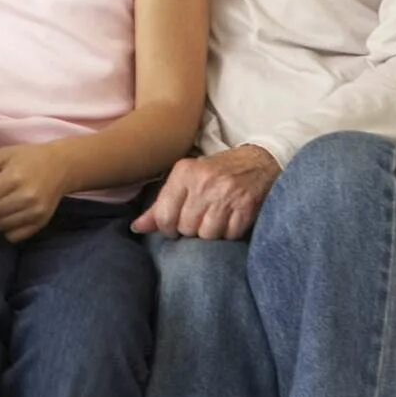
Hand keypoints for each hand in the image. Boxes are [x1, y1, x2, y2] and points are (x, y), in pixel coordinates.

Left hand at [0, 143, 71, 242]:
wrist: (61, 167)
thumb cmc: (26, 158)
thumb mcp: (0, 155)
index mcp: (14, 177)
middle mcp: (26, 197)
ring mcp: (35, 213)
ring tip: (0, 205)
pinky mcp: (41, 224)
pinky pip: (13, 237)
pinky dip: (6, 229)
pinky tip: (9, 215)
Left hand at [132, 146, 280, 239]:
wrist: (258, 161)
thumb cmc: (215, 172)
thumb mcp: (185, 179)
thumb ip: (161, 204)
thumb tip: (137, 228)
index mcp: (184, 172)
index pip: (165, 215)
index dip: (167, 228)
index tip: (174, 227)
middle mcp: (204, 183)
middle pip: (186, 227)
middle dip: (190, 230)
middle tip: (197, 220)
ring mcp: (227, 195)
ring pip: (207, 234)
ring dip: (210, 234)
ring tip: (213, 220)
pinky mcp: (247, 207)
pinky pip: (230, 235)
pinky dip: (228, 234)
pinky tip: (229, 221)